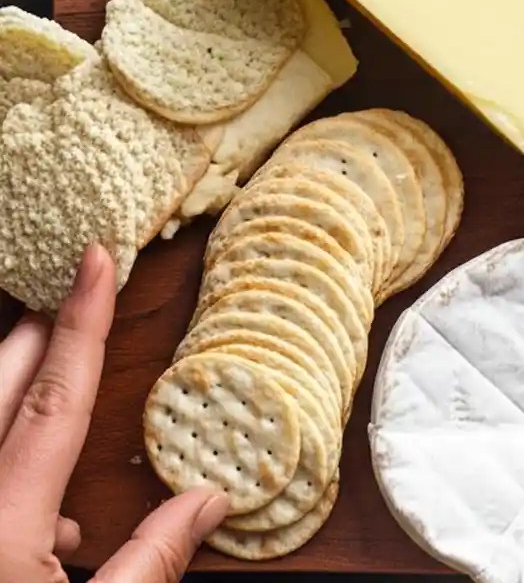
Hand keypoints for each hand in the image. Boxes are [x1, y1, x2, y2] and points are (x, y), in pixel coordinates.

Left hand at [0, 245, 227, 582]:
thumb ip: (153, 560)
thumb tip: (213, 499)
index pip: (54, 400)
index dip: (83, 324)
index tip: (94, 261)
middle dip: (30, 341)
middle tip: (60, 295)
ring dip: (14, 418)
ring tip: (58, 445)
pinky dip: (2, 480)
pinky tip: (38, 534)